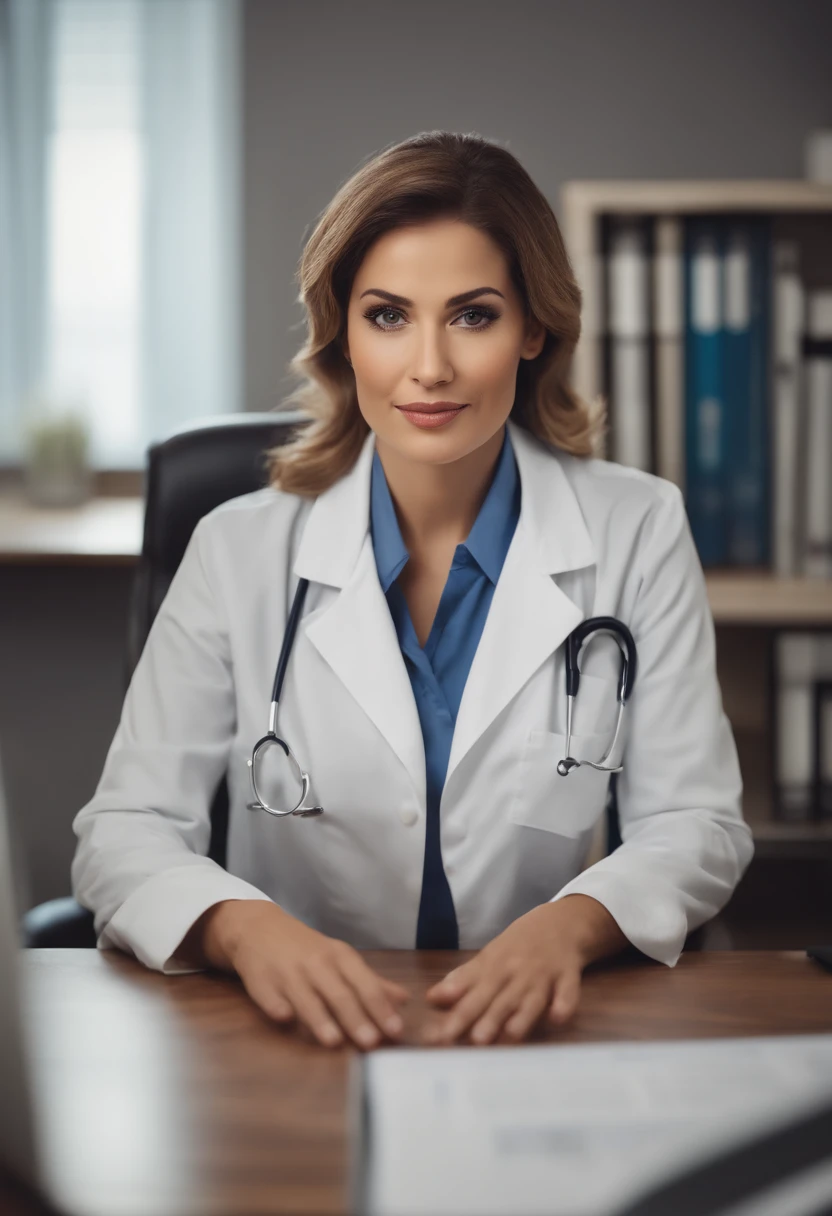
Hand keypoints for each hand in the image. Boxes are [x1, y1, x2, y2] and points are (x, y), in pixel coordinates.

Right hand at [185, 900, 409, 1049]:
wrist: (260, 928)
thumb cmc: (307, 949)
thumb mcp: (341, 959)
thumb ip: (371, 982)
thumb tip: (405, 1001)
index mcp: (340, 957)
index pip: (365, 984)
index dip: (380, 1007)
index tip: (396, 1030)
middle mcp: (316, 964)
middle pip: (338, 993)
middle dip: (355, 1018)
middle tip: (371, 1042)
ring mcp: (287, 972)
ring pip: (306, 996)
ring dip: (319, 1018)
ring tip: (334, 1041)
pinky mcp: (260, 981)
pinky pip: (270, 996)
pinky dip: (277, 1006)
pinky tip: (285, 1019)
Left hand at [423, 897, 616, 1044]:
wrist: (559, 922)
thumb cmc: (518, 945)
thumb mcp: (489, 956)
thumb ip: (463, 979)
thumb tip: (432, 997)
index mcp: (494, 967)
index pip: (473, 994)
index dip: (459, 1015)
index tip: (442, 1037)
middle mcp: (517, 972)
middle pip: (501, 998)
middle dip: (489, 1018)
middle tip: (476, 1040)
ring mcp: (544, 975)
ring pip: (532, 998)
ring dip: (523, 1016)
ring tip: (511, 1035)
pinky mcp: (569, 976)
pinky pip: (568, 992)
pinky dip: (564, 1004)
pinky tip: (557, 1017)